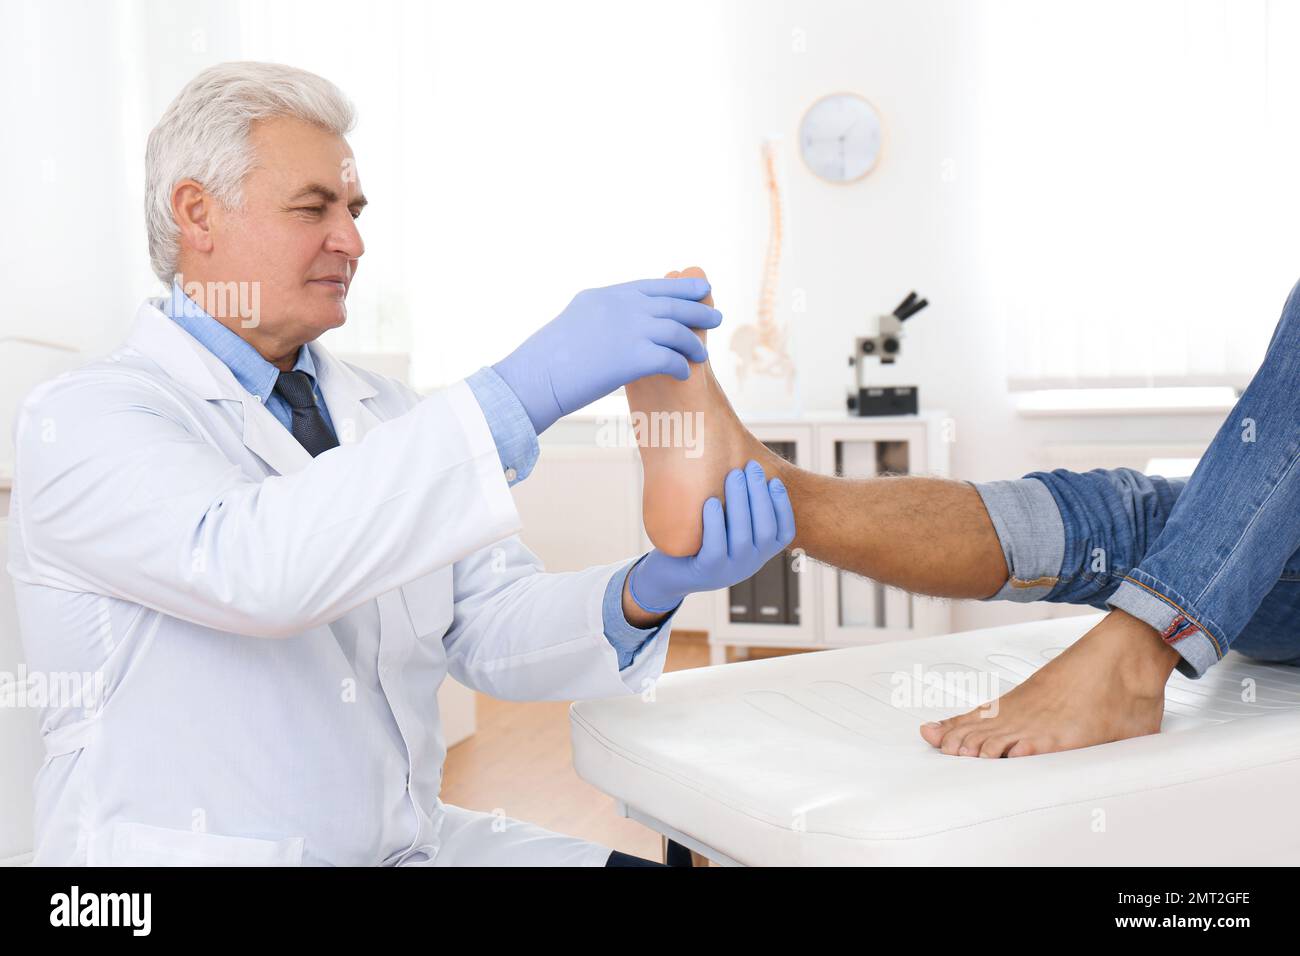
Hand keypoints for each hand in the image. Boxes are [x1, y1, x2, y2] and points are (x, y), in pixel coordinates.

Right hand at [493, 277, 720, 434]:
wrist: (533, 379)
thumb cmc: (547, 360)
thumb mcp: (575, 322)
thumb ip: (601, 316)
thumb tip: (619, 321)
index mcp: (605, 296)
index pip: (651, 286)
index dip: (680, 287)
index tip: (701, 289)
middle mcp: (620, 307)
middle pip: (670, 305)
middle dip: (697, 310)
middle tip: (716, 317)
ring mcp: (628, 330)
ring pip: (675, 330)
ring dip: (692, 342)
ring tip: (701, 353)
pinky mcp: (632, 357)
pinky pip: (670, 359)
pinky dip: (680, 366)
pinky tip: (683, 373)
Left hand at [627, 460, 795, 612]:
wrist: (669, 571)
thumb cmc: (702, 537)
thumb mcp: (729, 525)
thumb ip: (742, 505)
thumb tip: (749, 462)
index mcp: (761, 552)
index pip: (784, 532)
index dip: (782, 505)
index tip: (773, 480)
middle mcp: (750, 564)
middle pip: (765, 529)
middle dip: (759, 495)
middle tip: (750, 466)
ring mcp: (730, 571)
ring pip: (742, 536)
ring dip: (740, 502)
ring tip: (733, 475)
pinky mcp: (707, 572)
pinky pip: (716, 547)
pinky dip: (715, 523)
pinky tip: (711, 502)